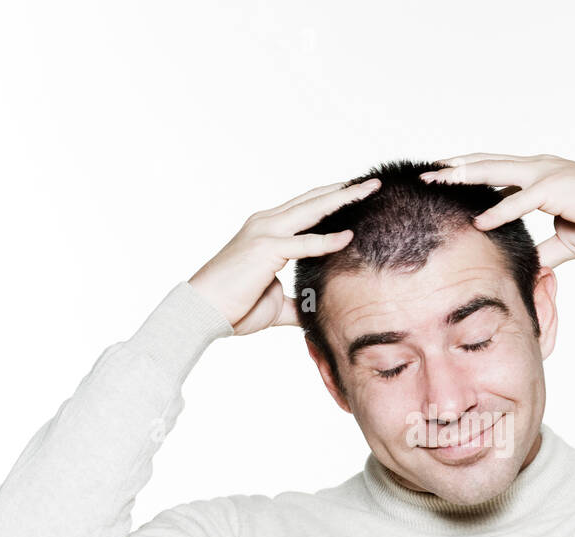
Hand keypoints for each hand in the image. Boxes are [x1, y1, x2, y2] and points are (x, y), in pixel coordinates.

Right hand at [188, 178, 381, 334]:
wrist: (201, 312)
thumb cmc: (234, 308)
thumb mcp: (276, 304)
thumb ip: (299, 304)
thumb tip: (317, 315)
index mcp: (268, 231)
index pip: (307, 208)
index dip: (332, 199)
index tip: (358, 194)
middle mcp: (266, 224)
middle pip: (313, 200)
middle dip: (345, 191)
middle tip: (373, 183)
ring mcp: (265, 233)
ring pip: (311, 210)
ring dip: (342, 199)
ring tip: (370, 191)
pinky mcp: (265, 250)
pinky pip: (304, 243)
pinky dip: (327, 240)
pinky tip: (349, 236)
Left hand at [419, 153, 574, 268]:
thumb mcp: (567, 240)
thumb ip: (546, 250)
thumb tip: (534, 266)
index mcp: (540, 176)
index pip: (495, 171)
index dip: (469, 174)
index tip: (444, 179)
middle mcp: (539, 169)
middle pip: (486, 163)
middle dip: (454, 167)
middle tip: (426, 172)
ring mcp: (545, 174)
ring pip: (493, 170)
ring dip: (462, 175)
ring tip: (435, 181)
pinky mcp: (554, 189)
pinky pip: (518, 201)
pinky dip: (497, 211)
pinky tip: (477, 221)